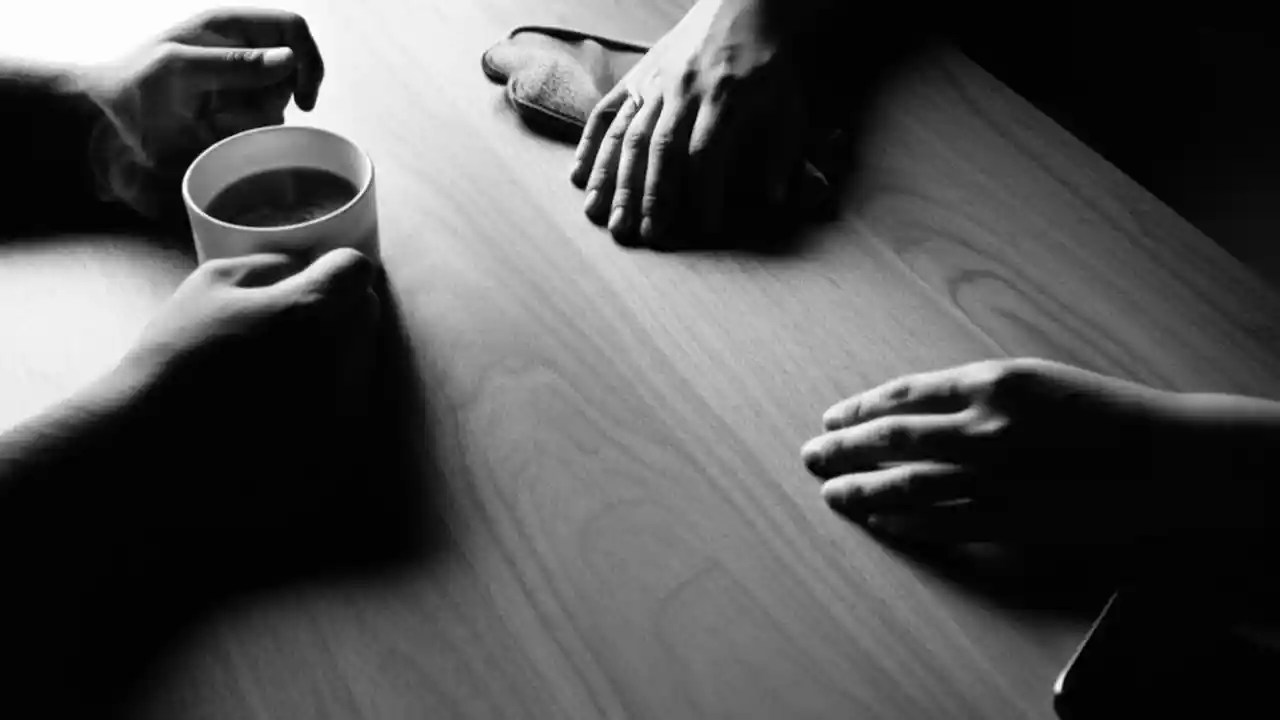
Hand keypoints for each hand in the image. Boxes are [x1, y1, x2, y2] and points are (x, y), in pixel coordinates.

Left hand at [80, 8, 323, 213]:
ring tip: (212, 119)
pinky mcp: (235, 108)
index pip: (294, 29)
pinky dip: (244, 131)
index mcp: (232, 25)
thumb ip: (236, 64)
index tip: (303, 99)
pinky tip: (212, 129)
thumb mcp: (182, 69)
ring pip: (280, 101)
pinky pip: (261, 122)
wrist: (108, 116)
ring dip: (254, 117)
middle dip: (276, 96)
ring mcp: (240, 81)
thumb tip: (290, 61)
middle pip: (294, 70)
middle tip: (235, 110)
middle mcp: (242, 50)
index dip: (307, 59)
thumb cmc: (135, 82)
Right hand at [119, 248, 378, 526]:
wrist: (150, 449)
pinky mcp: (337, 453)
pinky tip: (278, 409)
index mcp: (313, 311)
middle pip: (365, 317)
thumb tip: (307, 266)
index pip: (356, 270)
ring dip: (333, 358)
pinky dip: (325, 404)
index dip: (333, 269)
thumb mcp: (211, 285)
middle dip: (337, 311)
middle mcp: (342, 361)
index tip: (312, 279)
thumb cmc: (175, 357)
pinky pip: (348, 412)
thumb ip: (271, 264)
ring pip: (361, 365)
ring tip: (276, 371)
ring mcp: (344, 413)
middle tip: (289, 324)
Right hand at [570, 0, 807, 245]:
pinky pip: (608, 110)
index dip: (703, 192)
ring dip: (613, 177)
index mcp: (724, 98)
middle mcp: (684, 90)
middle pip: (660, 148)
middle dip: (647, 194)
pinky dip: (591, 143)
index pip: (706, 152)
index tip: (703, 228)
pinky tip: (580, 176)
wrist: (742, 5)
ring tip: (600, 215)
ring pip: (629, 133)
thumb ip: (783, 153)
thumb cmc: (768, 64)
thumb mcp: (789, 103)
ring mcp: (655, 82)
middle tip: (638, 234)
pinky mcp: (637, 76)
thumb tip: (775, 200)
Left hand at [801, 359, 1266, 544]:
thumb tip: (913, 407)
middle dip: (842, 449)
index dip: (859, 409)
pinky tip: (880, 523)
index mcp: (989, 380)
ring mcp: (992, 475)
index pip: (901, 395)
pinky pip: (939, 522)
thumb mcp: (1033, 378)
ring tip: (831, 493)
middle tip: (810, 456)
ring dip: (861, 490)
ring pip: (905, 484)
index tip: (832, 418)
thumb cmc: (1100, 411)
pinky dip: (903, 523)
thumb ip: (974, 391)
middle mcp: (982, 425)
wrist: (1163, 457)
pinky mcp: (1008, 517)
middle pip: (889, 439)